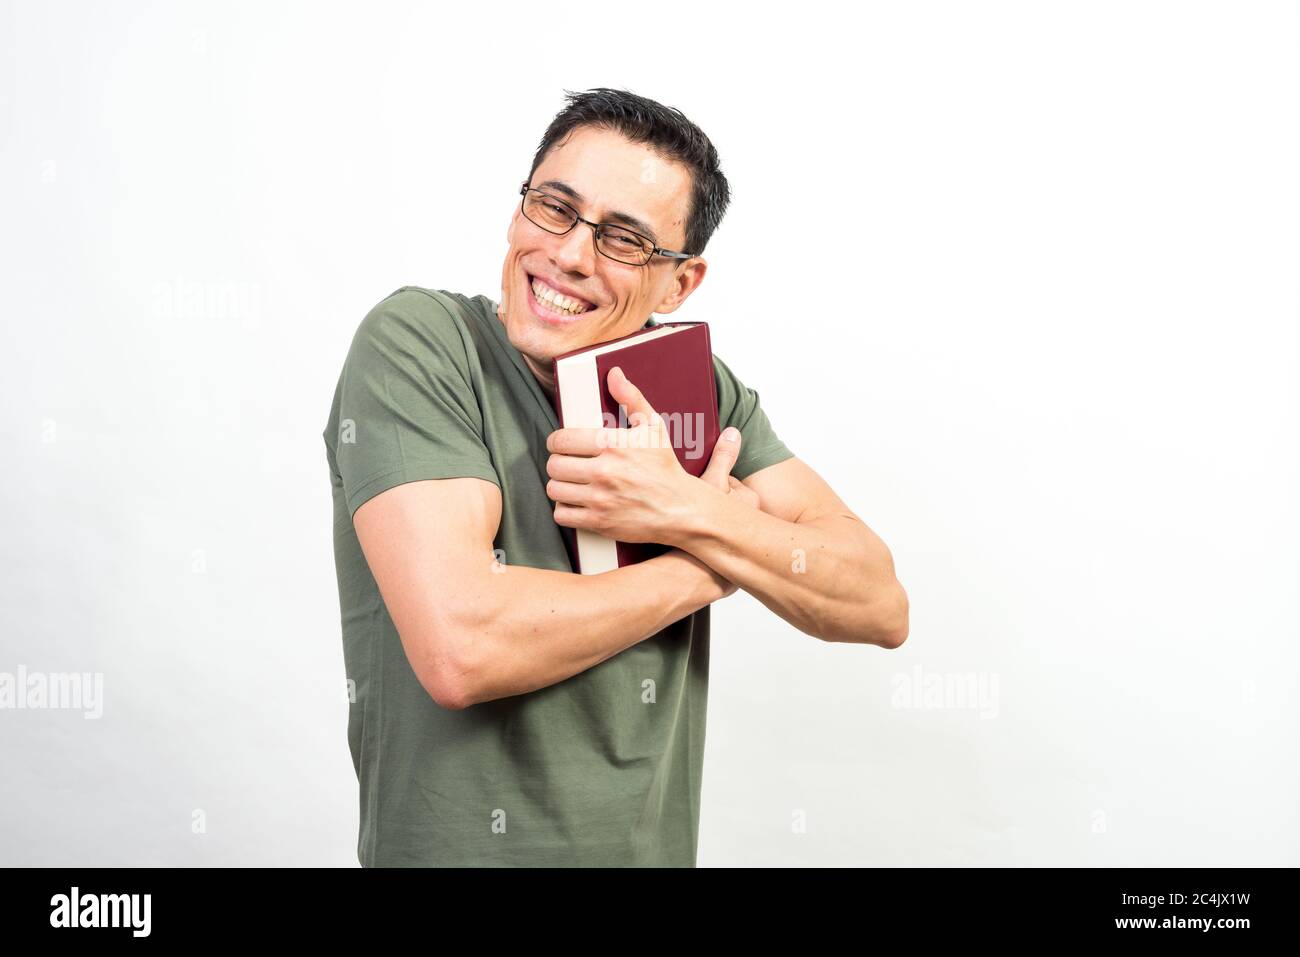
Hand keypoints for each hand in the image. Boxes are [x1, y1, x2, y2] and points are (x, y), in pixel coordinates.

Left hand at [546, 366, 703, 544]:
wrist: (681, 509)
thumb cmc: (666, 468)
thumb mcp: (654, 427)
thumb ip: (631, 397)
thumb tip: (614, 374)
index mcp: (613, 445)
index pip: (561, 439)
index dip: (556, 441)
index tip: (561, 445)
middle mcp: (604, 471)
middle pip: (554, 464)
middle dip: (557, 463)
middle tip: (566, 464)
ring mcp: (600, 498)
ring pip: (554, 489)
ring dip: (559, 485)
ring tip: (570, 482)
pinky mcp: (599, 522)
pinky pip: (562, 514)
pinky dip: (565, 509)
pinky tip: (575, 502)